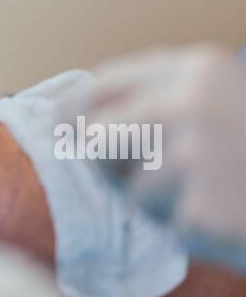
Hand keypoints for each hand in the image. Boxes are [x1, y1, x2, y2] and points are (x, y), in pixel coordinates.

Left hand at [61, 46, 245, 249]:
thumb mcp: (222, 96)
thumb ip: (162, 95)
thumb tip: (76, 114)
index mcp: (192, 69)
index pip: (101, 87)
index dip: (81, 114)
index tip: (73, 132)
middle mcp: (185, 105)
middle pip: (94, 137)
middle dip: (105, 161)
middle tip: (130, 177)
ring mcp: (191, 157)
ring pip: (125, 186)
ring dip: (153, 199)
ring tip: (201, 193)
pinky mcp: (197, 210)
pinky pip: (160, 222)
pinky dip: (183, 227)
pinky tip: (219, 215)